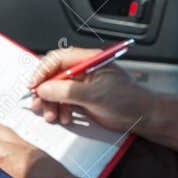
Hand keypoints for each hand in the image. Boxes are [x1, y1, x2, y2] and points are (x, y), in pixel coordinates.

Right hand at [29, 47, 151, 131]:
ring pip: (55, 90)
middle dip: (44, 91)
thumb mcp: (95, 95)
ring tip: (52, 115)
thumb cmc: (127, 100)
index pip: (58, 59)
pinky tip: (63, 118)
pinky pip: (62, 102)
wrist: (142, 116)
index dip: (43, 71)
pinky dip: (59, 110)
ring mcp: (82, 85)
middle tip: (39, 104)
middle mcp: (83, 71)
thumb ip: (67, 91)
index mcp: (89, 61)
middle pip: (53, 75)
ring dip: (50, 104)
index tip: (34, 85)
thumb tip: (44, 89)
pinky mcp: (81, 99)